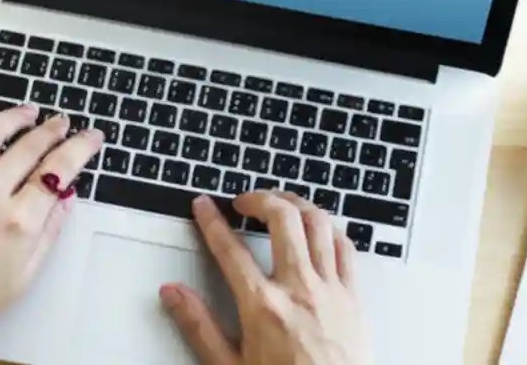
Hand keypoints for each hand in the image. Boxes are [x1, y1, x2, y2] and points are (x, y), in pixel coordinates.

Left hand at [0, 105, 102, 364]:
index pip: (58, 170)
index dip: (80, 148)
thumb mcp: (22, 277)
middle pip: (29, 147)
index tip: (91, 137)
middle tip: (63, 122)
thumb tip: (64, 200)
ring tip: (29, 111)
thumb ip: (48, 233)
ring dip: (14, 118)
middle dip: (53, 130)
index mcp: (18, 222)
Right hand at [161, 191, 371, 364]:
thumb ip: (199, 326)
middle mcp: (299, 289)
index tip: (204, 206)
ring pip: (318, 223)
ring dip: (296, 203)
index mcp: (263, 307)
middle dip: (259, 198)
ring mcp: (331, 290)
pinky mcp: (354, 297)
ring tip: (280, 202)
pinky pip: (345, 247)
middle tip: (244, 201)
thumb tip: (173, 294)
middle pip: (282, 219)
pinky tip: (318, 227)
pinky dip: (329, 228)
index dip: (212, 221)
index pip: (230, 250)